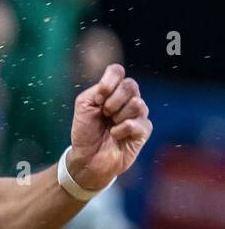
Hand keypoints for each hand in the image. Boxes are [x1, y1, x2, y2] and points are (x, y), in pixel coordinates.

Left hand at [67, 63, 151, 189]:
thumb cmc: (86, 131)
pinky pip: (136, 123)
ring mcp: (139, 114)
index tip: (98, 98)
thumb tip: (111, 88)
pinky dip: (120, 130)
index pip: (117, 71)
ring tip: (111, 126)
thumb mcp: (83, 106)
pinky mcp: (144, 131)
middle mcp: (128, 99)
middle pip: (130, 85)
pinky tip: (115, 136)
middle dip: (113, 100)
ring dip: (117, 116)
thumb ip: (96, 91)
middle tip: (104, 113)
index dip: (108, 82)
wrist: (88, 157)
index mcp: (113, 91)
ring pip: (137, 103)